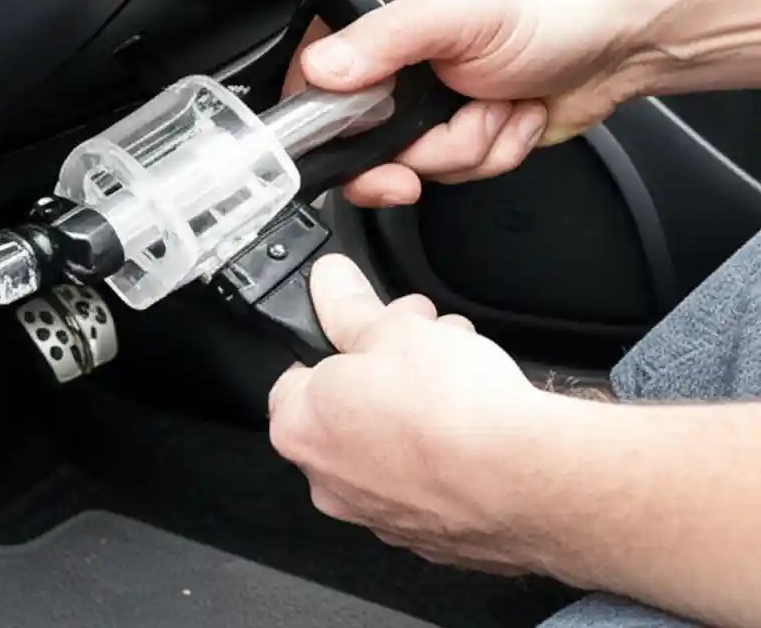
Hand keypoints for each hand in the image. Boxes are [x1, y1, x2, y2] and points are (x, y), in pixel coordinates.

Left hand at [268, 254, 563, 573]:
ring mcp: (378, 516)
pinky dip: (445, 458)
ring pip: (388, 447)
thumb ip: (350, 306)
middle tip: (423, 342)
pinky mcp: (430, 541)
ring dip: (416, 409)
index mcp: (299, 429)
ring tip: (462, 377)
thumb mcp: (393, 328)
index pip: (296, 376)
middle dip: (384, 371)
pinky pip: (428, 485)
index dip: (337, 344)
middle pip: (346, 410)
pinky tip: (475, 430)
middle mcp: (327, 483)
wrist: (526, 479)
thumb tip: (329, 281)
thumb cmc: (450, 407)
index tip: (369, 327)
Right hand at [285, 0, 651, 206]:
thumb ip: (386, 40)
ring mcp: (424, 96)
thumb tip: (321, 70)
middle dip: (424, 141)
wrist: (625, 47)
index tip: (367, 135)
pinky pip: (447, 171)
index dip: (334, 113)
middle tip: (458, 123)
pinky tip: (513, 115)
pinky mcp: (454, 131)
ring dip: (468, 144)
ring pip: (408, 159)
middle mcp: (396, 49)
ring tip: (501, 102)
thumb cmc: (559, 9)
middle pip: (361, 132)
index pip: (318, 66)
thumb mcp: (465, 13)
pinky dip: (490, 153)